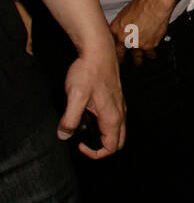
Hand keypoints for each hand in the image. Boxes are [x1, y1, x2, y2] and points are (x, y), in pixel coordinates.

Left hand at [57, 32, 125, 157]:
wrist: (97, 50)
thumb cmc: (89, 70)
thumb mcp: (75, 96)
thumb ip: (70, 119)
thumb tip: (64, 135)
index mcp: (112, 116)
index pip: (111, 148)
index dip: (94, 153)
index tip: (79, 144)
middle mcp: (120, 112)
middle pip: (118, 142)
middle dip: (102, 148)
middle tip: (84, 141)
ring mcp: (119, 105)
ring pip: (117, 130)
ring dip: (103, 135)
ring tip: (85, 126)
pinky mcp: (116, 98)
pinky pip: (114, 118)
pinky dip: (104, 124)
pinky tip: (89, 113)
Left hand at [109, 0, 172, 64]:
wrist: (155, 4)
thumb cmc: (142, 4)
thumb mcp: (125, 12)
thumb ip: (122, 23)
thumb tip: (123, 27)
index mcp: (116, 29)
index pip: (110, 43)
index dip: (111, 49)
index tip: (113, 52)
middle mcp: (124, 39)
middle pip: (120, 54)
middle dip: (121, 60)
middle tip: (122, 62)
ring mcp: (137, 44)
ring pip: (136, 57)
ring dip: (138, 61)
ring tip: (138, 63)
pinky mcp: (149, 46)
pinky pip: (150, 53)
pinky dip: (151, 54)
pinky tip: (152, 56)